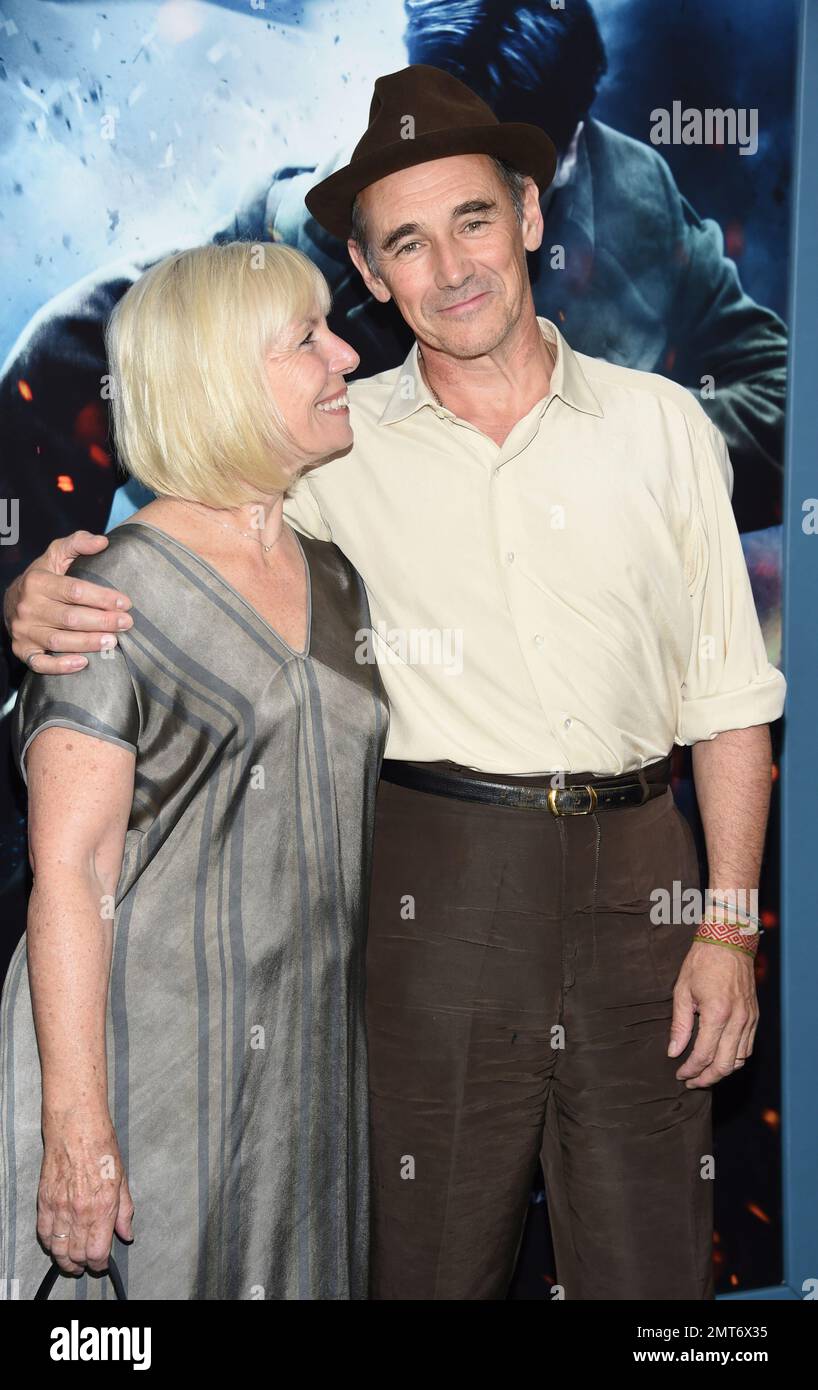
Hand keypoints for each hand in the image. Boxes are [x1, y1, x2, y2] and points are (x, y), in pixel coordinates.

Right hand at [5, 531, 132, 675]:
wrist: (12, 602)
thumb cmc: (44, 577)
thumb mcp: (56, 555)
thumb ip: (78, 543)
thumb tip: (102, 542)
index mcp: (37, 581)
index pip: (74, 591)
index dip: (102, 598)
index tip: (125, 603)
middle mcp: (28, 607)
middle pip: (70, 618)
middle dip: (102, 621)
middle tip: (126, 623)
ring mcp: (24, 631)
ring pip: (58, 641)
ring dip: (89, 643)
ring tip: (113, 641)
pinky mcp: (22, 650)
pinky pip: (40, 663)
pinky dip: (61, 666)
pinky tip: (84, 663)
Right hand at [38, 1109, 134, 1275]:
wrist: (76, 1128)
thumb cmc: (101, 1148)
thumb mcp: (122, 1180)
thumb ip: (124, 1212)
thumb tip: (126, 1234)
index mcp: (103, 1208)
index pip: (97, 1252)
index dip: (100, 1264)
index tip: (103, 1263)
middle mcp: (79, 1212)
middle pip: (77, 1254)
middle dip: (83, 1264)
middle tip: (87, 1264)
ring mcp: (59, 1208)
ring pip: (58, 1249)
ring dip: (65, 1259)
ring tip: (72, 1261)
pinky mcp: (44, 1201)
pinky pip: (43, 1232)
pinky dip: (50, 1243)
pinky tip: (57, 1244)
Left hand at [667, 939, 758, 1086]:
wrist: (728, 943)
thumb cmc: (702, 963)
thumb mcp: (682, 991)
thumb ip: (679, 1025)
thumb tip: (674, 1052)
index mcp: (716, 1014)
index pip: (703, 1055)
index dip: (690, 1070)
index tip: (680, 1074)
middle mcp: (737, 1021)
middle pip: (724, 1065)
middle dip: (707, 1078)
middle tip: (691, 1081)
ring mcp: (749, 1020)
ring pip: (739, 1060)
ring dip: (722, 1071)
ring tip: (704, 1074)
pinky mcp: (754, 1017)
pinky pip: (747, 1047)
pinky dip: (734, 1059)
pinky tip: (720, 1059)